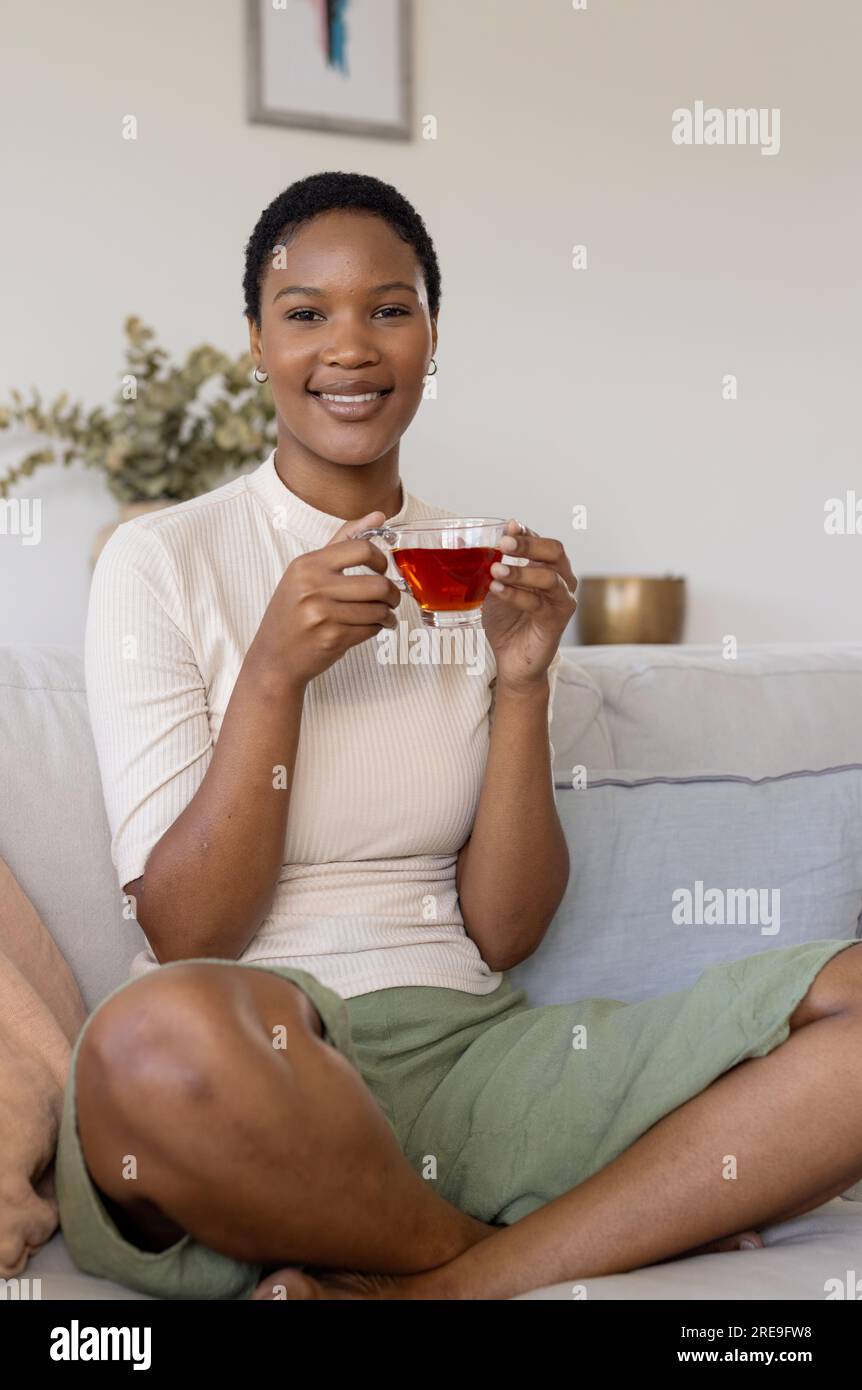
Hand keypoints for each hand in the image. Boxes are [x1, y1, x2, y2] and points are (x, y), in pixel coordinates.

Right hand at [250, 510, 401, 688]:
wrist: (273, 657)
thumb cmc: (292, 612)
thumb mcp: (306, 571)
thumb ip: (343, 541)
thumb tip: (379, 516)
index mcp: (307, 564)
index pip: (362, 549)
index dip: (382, 559)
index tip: (383, 569)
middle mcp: (313, 587)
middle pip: (378, 583)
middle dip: (393, 593)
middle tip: (392, 598)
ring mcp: (322, 614)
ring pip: (378, 609)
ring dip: (387, 614)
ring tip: (383, 615)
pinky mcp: (332, 638)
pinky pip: (371, 629)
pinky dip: (377, 629)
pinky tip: (370, 627)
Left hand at [481, 519, 576, 691]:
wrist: (512, 661)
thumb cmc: (507, 623)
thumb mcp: (493, 588)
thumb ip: (487, 565)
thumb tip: (461, 539)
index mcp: (549, 568)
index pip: (542, 541)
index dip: (526, 532)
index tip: (507, 526)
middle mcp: (562, 581)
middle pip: (554, 551)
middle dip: (528, 544)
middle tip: (503, 543)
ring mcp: (562, 601)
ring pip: (549, 577)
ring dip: (520, 571)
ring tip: (495, 570)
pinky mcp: (556, 621)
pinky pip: (538, 603)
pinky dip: (516, 595)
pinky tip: (496, 590)